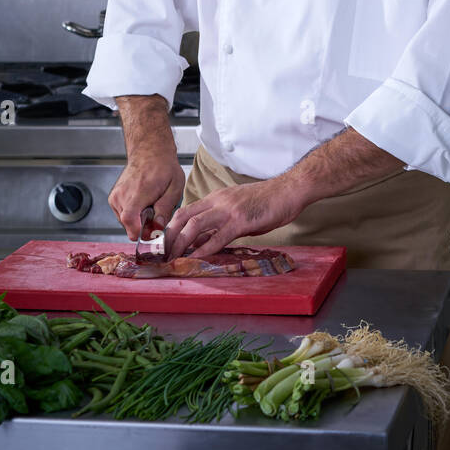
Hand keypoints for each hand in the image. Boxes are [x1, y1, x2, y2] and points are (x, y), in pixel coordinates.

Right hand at [108, 154, 185, 241]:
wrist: (149, 152)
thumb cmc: (163, 167)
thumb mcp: (174, 187)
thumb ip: (165, 209)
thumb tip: (158, 228)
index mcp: (138, 192)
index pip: (129, 220)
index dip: (140, 232)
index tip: (151, 232)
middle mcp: (122, 195)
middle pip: (129, 226)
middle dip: (143, 226)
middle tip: (155, 213)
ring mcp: (115, 197)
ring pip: (125, 222)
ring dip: (138, 220)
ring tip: (149, 204)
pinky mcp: (113, 198)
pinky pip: (122, 215)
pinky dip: (133, 214)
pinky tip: (142, 202)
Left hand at [162, 179, 300, 260]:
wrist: (289, 191)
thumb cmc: (267, 202)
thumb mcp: (238, 211)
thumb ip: (220, 224)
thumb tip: (203, 243)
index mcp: (216, 198)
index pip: (185, 211)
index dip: (170, 229)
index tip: (163, 246)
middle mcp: (218, 201)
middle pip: (183, 216)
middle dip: (169, 237)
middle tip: (161, 255)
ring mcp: (229, 209)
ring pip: (195, 225)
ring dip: (180, 243)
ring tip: (173, 259)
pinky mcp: (241, 220)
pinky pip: (219, 236)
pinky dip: (205, 249)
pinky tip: (197, 258)